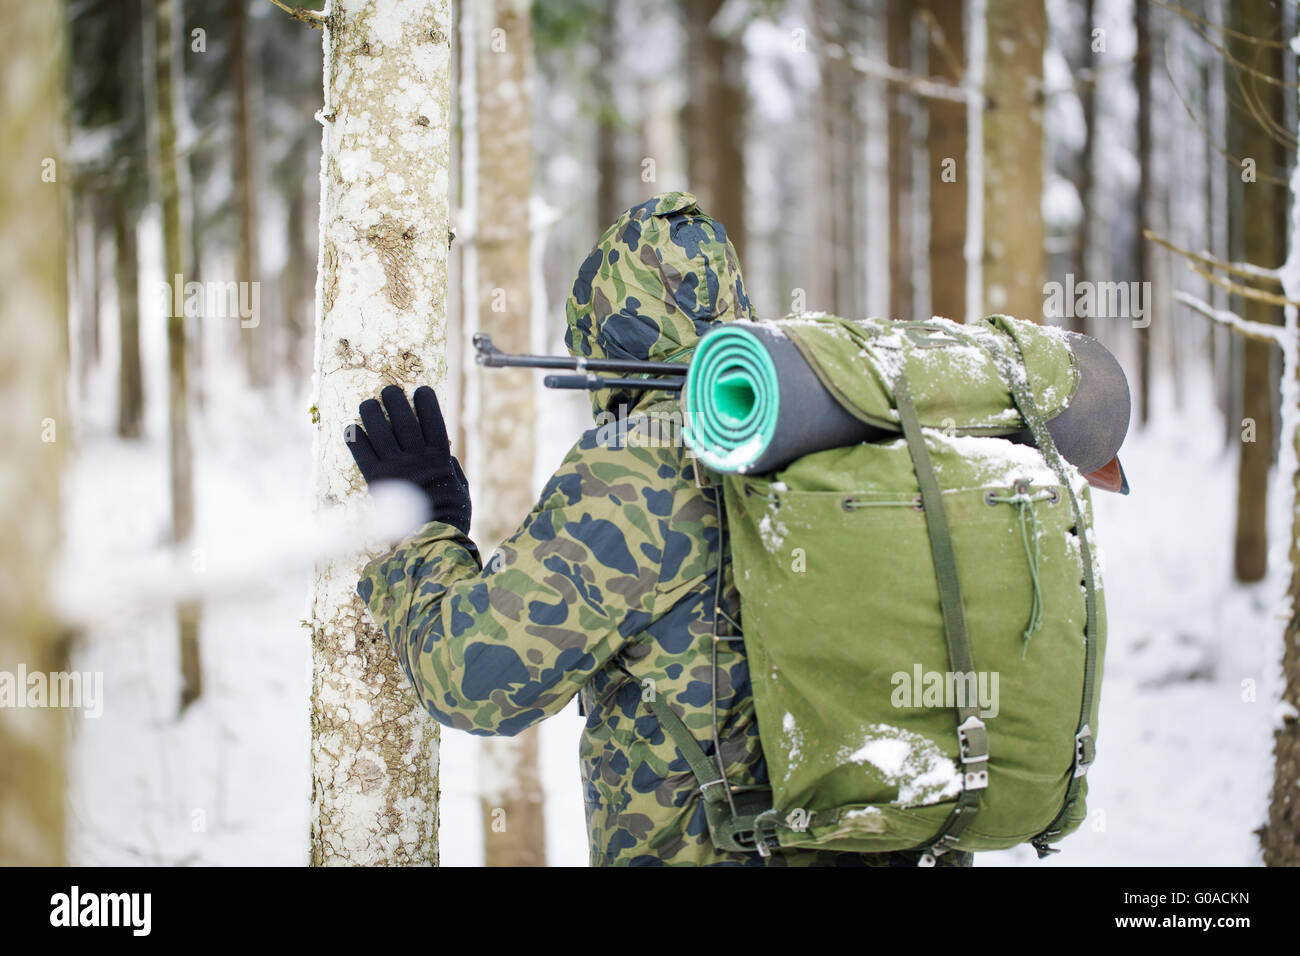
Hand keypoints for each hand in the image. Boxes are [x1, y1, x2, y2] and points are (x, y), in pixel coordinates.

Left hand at [345, 385, 471, 534]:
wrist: (429, 540)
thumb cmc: (451, 516)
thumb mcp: (460, 487)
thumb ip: (451, 467)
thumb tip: (445, 455)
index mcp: (439, 458)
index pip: (433, 420)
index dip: (427, 402)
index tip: (421, 390)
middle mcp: (417, 458)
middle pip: (403, 419)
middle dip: (394, 400)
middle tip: (388, 390)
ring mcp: (396, 468)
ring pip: (379, 430)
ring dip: (371, 413)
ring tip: (367, 403)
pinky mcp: (377, 480)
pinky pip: (362, 453)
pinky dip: (356, 439)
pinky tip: (351, 429)